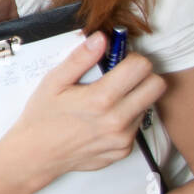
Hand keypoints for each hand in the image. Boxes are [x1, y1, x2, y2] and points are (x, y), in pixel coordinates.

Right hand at [2, 31, 166, 182]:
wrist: (36, 155)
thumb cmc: (42, 117)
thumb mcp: (53, 82)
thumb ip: (80, 58)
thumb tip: (101, 38)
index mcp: (100, 99)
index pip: (142, 67)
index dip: (131, 58)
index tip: (117, 62)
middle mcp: (118, 120)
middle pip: (157, 86)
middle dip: (142, 76)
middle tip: (120, 78)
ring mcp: (123, 138)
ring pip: (147, 106)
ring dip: (133, 98)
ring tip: (104, 101)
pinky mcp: (124, 150)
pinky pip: (136, 126)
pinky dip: (125, 118)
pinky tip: (101, 120)